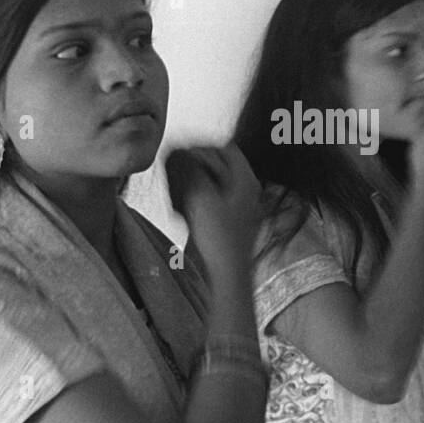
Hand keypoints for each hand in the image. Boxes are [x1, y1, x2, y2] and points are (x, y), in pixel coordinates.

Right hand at [165, 142, 259, 269]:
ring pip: (214, 182)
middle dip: (197, 164)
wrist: (225, 276)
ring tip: (178, 189)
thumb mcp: (200, 198)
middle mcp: (246, 192)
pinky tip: (183, 210)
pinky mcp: (228, 222)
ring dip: (194, 182)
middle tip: (177, 168)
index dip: (202, 146)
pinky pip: (210, 200)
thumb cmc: (219, 241)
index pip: (226, 148)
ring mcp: (238, 207)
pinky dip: (196, 199)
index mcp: (245, 181)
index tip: (182, 150)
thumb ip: (191, 171)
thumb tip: (181, 152)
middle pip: (220, 165)